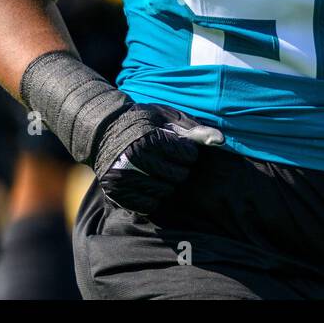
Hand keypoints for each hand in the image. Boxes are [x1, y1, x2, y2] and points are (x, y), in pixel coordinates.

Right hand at [95, 103, 223, 214]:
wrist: (102, 131)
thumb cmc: (141, 121)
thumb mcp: (167, 117)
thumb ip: (194, 130)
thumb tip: (221, 141)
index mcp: (150, 139)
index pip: (188, 156)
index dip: (187, 152)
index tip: (177, 148)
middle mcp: (136, 159)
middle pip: (178, 176)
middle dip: (178, 169)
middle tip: (166, 160)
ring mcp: (125, 178)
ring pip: (165, 192)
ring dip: (167, 184)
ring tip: (157, 171)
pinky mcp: (117, 193)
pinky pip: (149, 205)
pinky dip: (153, 197)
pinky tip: (148, 183)